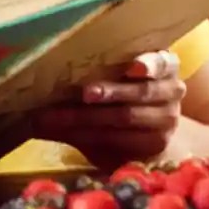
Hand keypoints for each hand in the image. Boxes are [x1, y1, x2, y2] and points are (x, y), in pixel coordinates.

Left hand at [31, 50, 185, 168]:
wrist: (143, 133)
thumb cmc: (119, 96)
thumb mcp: (109, 79)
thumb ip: (88, 73)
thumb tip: (36, 71)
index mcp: (163, 65)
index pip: (163, 61)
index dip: (150, 64)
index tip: (133, 67)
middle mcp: (172, 90)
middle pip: (139, 91)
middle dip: (108, 92)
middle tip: (82, 93)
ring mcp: (167, 120)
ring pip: (125, 117)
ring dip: (86, 118)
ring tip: (54, 117)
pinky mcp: (155, 146)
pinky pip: (120, 141)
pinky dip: (88, 137)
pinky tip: (66, 132)